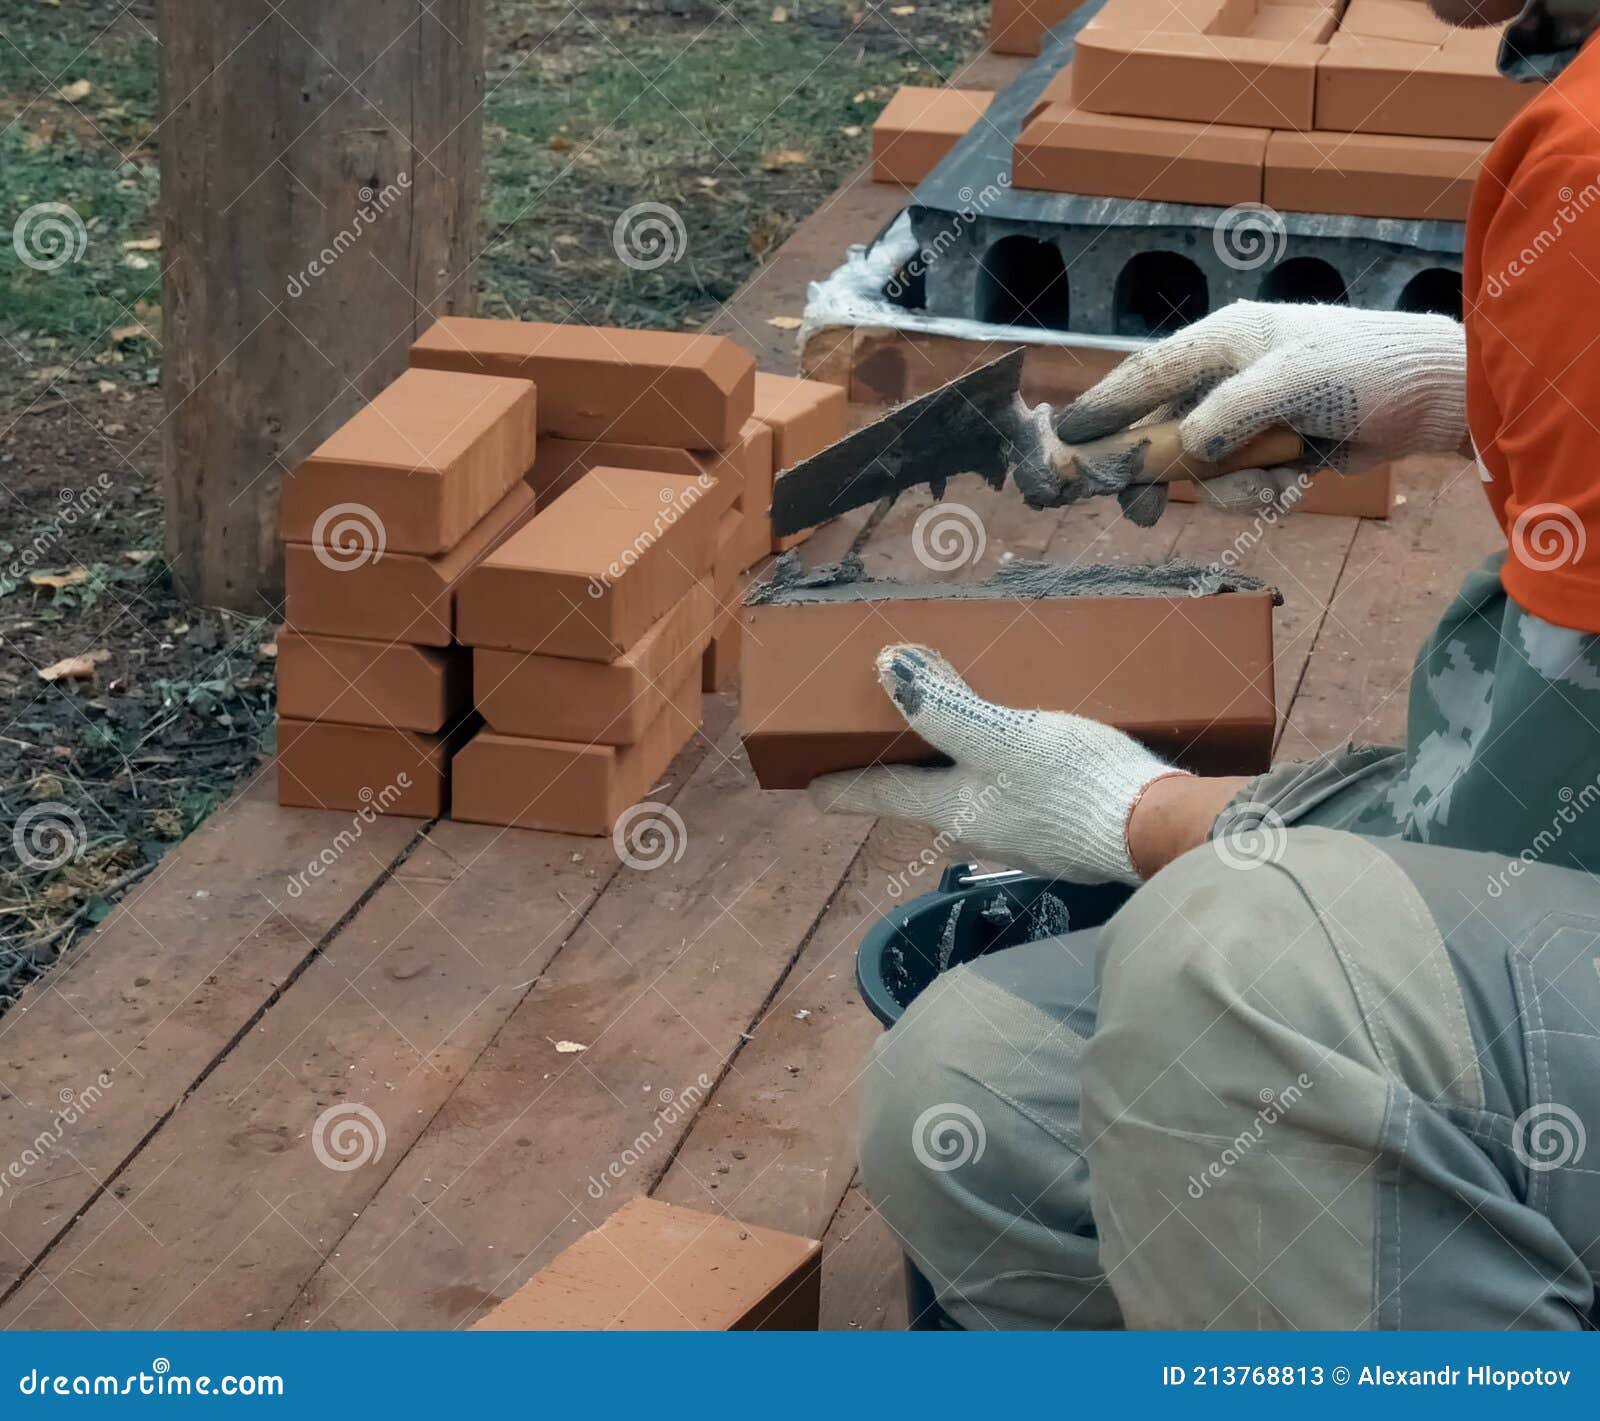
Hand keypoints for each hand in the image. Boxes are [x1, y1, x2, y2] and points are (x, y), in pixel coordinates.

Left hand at [807, 644, 1187, 885]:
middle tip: (889, 740)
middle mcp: (975, 828)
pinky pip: (1014, 795)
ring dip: (957, 767)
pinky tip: (1027, 750)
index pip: (880, 794)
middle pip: (924, 794)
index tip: (810, 789)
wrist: (1152, 830)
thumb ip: (943, 706)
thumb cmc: (1069, 785)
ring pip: (970, 795)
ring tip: (958, 731)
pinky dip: (1003, 771)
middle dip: (905, 767)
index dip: (842, 786)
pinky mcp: (1059, 830)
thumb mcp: (1001, 735)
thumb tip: (886, 669)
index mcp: (950, 807)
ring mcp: (1019, 834)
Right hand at [1058, 300, 1467, 518]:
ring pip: (1201, 466)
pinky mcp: (1273, 448)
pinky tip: (1294, 482)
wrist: (1436, 396)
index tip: (1064, 440)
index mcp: (1224, 341)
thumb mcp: (1294, 382)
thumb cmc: (1367, 369)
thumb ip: (1231, 413)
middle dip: (1154, 472)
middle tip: (1138, 512)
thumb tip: (1187, 451)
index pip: (1145, 375)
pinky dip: (1260, 491)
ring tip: (1267, 489)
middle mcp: (1227, 377)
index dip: (1102, 408)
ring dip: (1227, 488)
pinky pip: (1240, 481)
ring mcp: (1249, 416)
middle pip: (1160, 429)